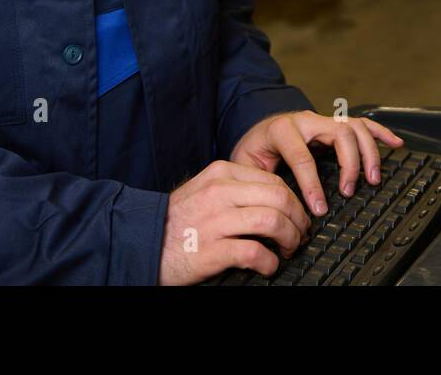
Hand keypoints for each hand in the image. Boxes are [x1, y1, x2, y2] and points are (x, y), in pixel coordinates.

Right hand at [159, 159, 310, 284]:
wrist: (140, 241)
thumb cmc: (175, 220)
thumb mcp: (203, 189)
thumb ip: (234, 187)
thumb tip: (273, 197)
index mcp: (220, 174)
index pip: (273, 180)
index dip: (293, 200)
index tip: (297, 214)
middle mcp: (220, 193)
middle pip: (279, 197)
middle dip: (298, 218)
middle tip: (300, 233)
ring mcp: (216, 221)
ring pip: (273, 221)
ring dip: (289, 239)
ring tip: (288, 250)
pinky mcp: (213, 250)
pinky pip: (256, 253)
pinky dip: (269, 262)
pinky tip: (268, 267)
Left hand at [230, 110, 403, 217]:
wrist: (256, 129)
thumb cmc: (253, 150)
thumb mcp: (246, 165)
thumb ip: (260, 182)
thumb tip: (279, 207)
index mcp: (282, 130)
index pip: (303, 156)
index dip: (312, 185)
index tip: (319, 209)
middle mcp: (306, 120)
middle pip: (339, 134)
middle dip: (349, 164)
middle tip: (349, 192)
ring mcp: (322, 120)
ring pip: (354, 127)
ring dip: (369, 153)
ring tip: (373, 178)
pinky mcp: (334, 124)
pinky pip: (362, 124)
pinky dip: (381, 134)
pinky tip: (395, 144)